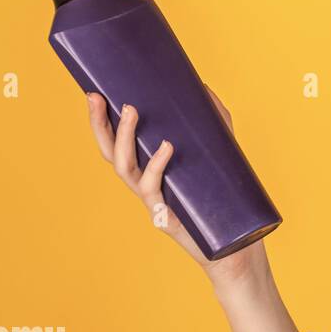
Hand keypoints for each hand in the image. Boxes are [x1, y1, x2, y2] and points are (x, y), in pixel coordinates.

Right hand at [86, 85, 267, 286]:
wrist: (235, 244)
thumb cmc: (224, 197)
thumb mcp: (221, 151)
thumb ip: (214, 119)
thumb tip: (201, 87)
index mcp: (149, 169)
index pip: (116, 143)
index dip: (101, 121)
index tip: (94, 92)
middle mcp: (144, 184)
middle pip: (110, 153)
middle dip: (100, 125)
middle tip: (98, 97)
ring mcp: (152, 200)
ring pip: (125, 168)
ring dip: (125, 138)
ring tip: (133, 111)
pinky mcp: (165, 215)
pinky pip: (154, 188)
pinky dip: (157, 165)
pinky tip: (168, 147)